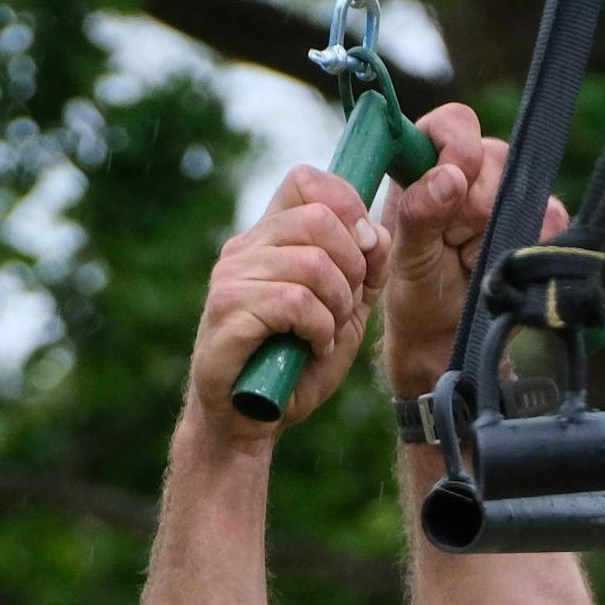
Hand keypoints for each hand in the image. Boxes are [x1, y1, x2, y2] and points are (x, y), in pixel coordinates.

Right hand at [189, 164, 389, 437]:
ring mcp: (232, 276)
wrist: (248, 422)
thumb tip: (377, 234)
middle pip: (318, 218)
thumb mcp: (343, 316)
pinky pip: (293, 301)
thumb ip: (364, 274)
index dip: (346, 205)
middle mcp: (246, 247)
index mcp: (270, 237)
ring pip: (311, 262)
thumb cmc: (293, 368)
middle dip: (351, 265)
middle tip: (347, 305)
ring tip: (327, 334)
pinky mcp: (227, 311)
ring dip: (336, 305)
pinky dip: (318, 328)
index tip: (362, 251)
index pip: (307, 181)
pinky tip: (313, 348)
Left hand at [381, 109, 567, 401]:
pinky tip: (499, 267)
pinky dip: (525, 249)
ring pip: (521, 192)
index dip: (457, 150)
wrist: (446, 338)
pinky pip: (551, 220)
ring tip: (471, 261)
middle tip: (452, 247)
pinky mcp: (542, 221)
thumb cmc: (417, 289)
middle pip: (492, 160)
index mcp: (433, 158)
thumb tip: (451, 176)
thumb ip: (419, 214)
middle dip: (470, 211)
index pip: (456, 124)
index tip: (450, 185)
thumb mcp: (405, 256)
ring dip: (493, 236)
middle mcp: (475, 167)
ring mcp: (512, 193)